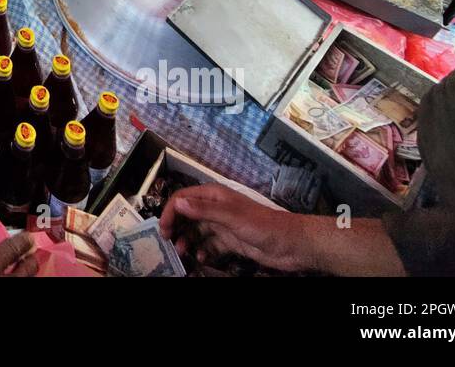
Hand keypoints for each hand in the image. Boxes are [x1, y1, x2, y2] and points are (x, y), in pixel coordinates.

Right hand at [160, 183, 305, 272]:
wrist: (291, 245)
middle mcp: (215, 208)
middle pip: (187, 215)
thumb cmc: (262, 225)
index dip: (171, 211)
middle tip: (168, 242)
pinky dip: (202, 251)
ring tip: (183, 253)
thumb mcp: (232, 216)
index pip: (183, 198)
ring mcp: (222, 226)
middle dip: (176, 227)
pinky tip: (201, 258)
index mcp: (214, 196)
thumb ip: (205, 210)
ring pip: (196, 232)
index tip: (163, 228)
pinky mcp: (230, 241)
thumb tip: (178, 203)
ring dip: (187, 241)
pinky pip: (209, 245)